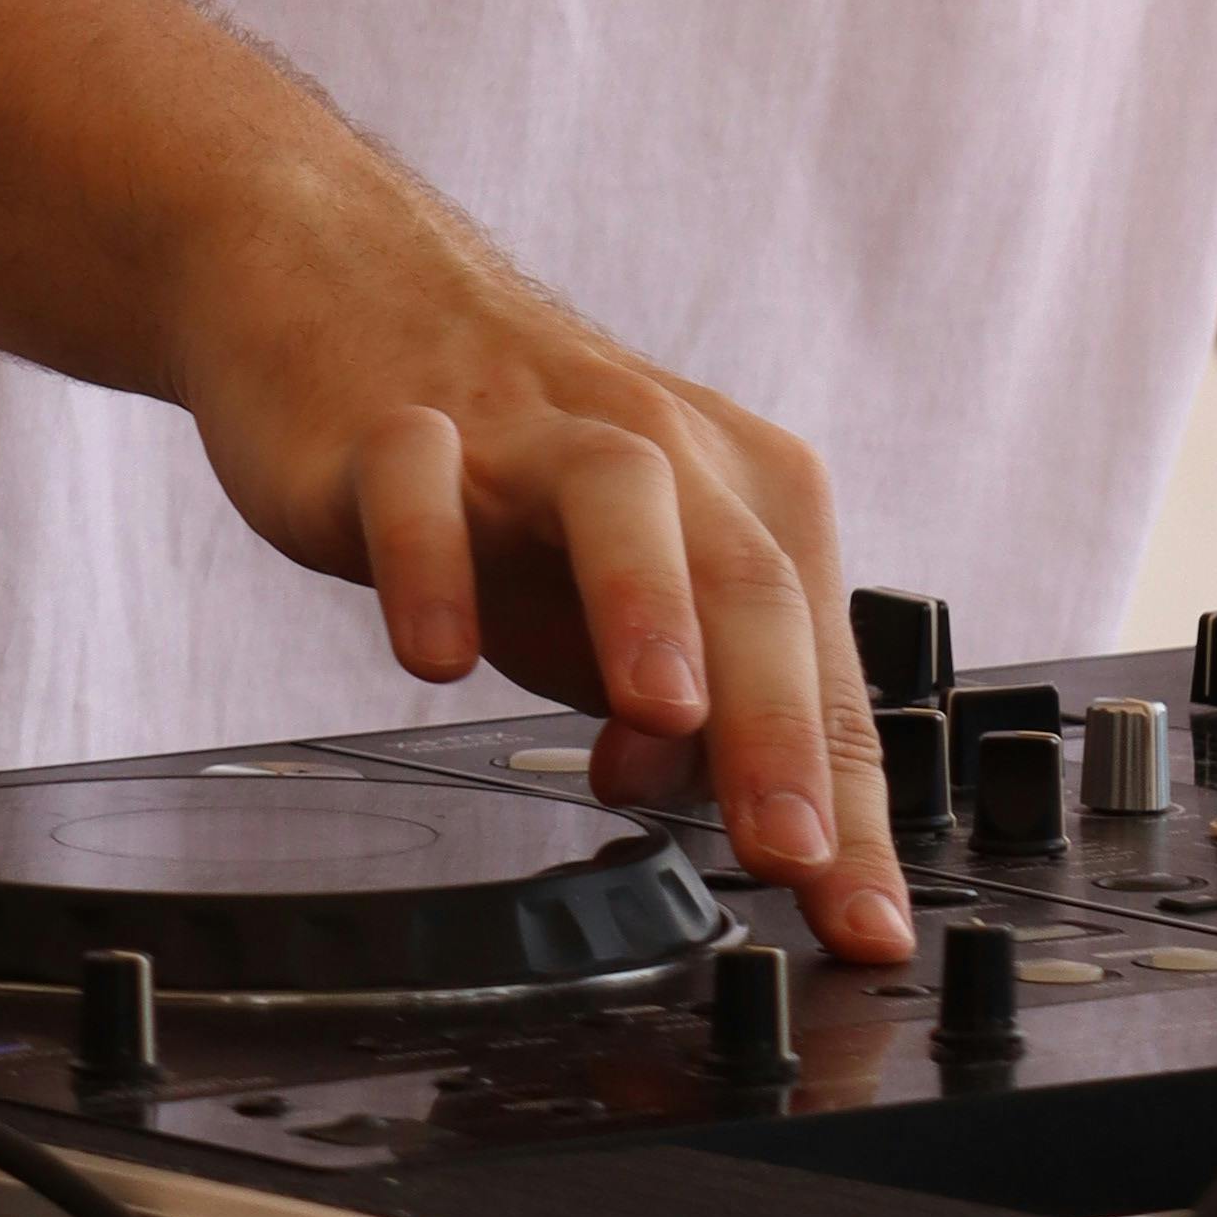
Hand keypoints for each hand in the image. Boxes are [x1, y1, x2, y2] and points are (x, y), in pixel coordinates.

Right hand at [170, 157, 913, 963]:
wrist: (349, 287)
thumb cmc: (513, 472)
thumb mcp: (623, 597)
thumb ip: (690, 708)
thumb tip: (739, 824)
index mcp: (736, 491)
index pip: (814, 665)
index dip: (848, 805)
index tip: (867, 928)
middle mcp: (654, 445)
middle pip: (746, 574)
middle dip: (780, 723)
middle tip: (790, 852)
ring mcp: (523, 426)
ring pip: (617, 493)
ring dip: (648, 602)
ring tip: (658, 714)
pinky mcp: (394, 422)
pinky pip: (418, 482)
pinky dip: (430, 561)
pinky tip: (435, 655)